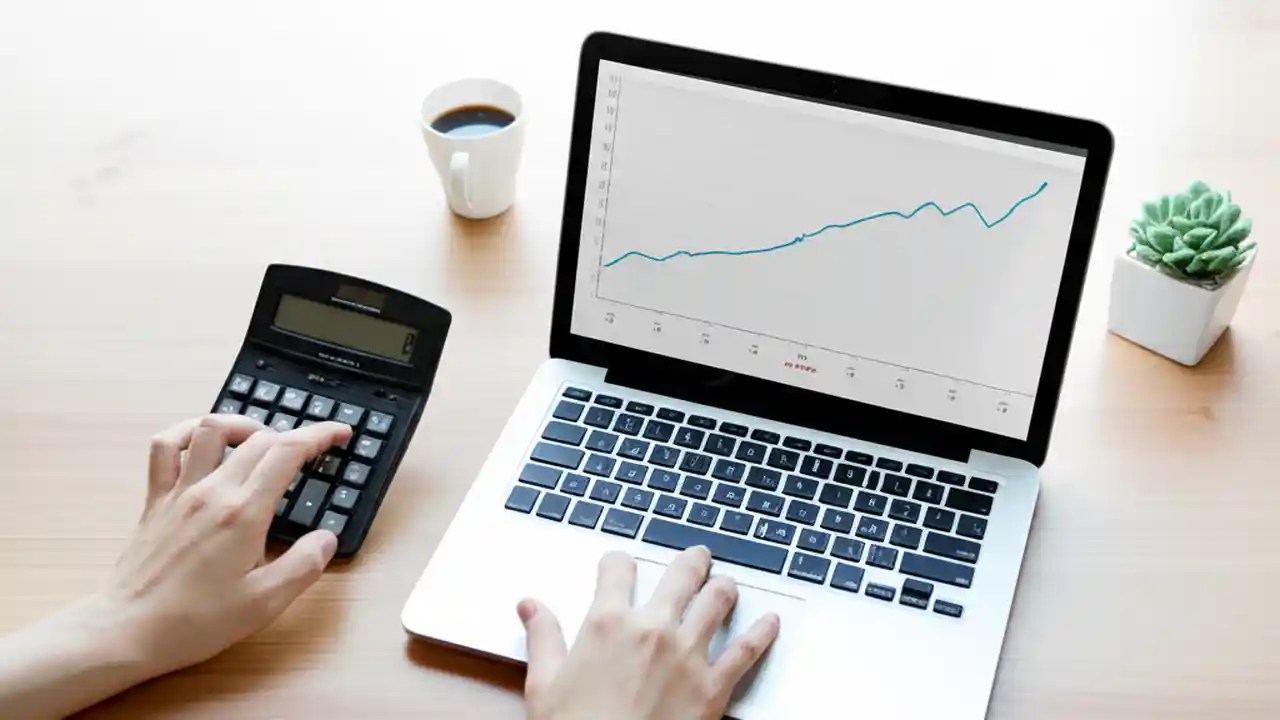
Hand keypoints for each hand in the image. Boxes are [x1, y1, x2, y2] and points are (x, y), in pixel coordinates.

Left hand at [0, 414, 350, 718]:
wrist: (128, 632)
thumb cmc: (195, 622)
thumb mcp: (264, 603)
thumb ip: (303, 565)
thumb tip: (326, 538)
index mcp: (244, 514)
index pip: (288, 452)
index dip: (319, 435)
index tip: (340, 433)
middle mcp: (212, 492)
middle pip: (259, 439)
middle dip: (293, 434)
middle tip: (312, 449)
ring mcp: (180, 492)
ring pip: (211, 429)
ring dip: (242, 424)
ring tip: (261, 439)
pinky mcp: (156, 501)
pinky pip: (165, 448)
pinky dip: (186, 432)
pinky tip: (201, 441)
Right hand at [518, 547, 779, 719]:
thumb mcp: (544, 684)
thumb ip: (543, 637)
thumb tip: (530, 605)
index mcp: (607, 623)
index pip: (617, 570)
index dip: (618, 562)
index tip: (620, 565)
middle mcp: (652, 628)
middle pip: (681, 574)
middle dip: (691, 561)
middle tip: (697, 557)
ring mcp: (688, 654)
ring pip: (717, 600)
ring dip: (724, 587)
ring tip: (726, 584)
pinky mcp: (714, 686)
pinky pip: (747, 649)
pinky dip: (762, 632)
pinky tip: (771, 621)